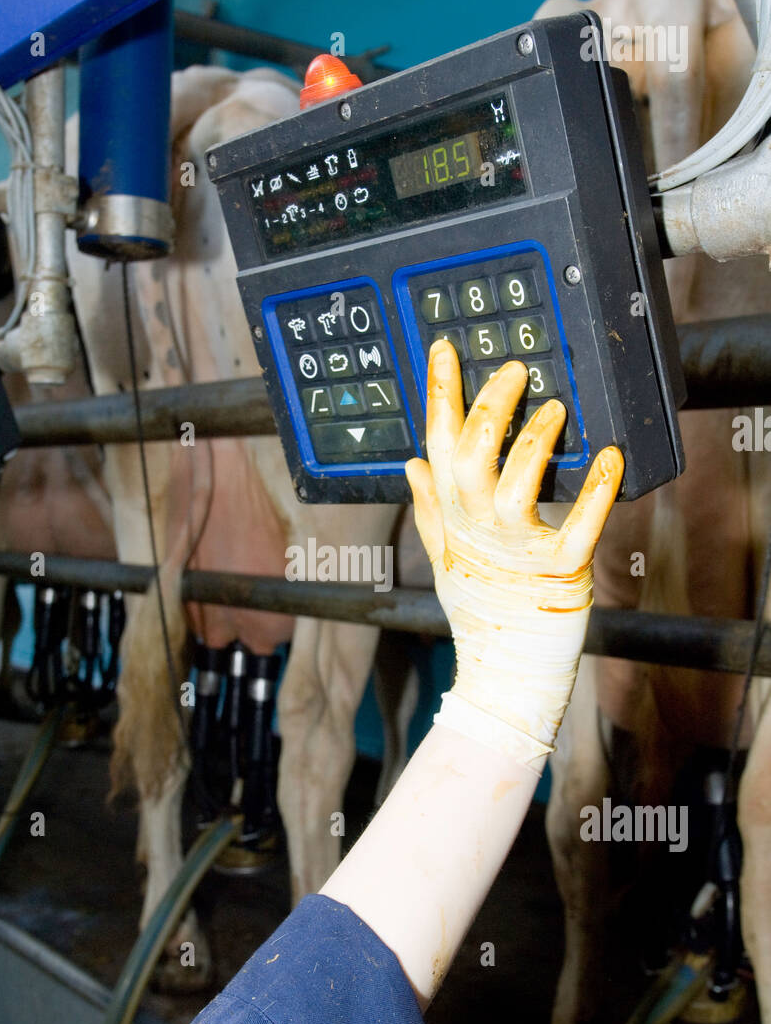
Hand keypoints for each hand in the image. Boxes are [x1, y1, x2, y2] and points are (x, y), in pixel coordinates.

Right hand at [405, 341, 623, 768]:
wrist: (505, 673)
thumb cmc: (481, 611)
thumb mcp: (445, 557)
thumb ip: (429, 507)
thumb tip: (412, 462)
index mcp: (453, 519)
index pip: (437, 446)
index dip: (439, 396)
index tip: (444, 350)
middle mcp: (480, 530)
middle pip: (473, 457)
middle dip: (489, 408)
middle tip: (514, 369)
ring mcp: (519, 551)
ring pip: (518, 486)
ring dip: (535, 441)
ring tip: (556, 408)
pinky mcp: (561, 571)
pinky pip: (579, 525)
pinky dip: (596, 490)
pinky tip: (610, 457)